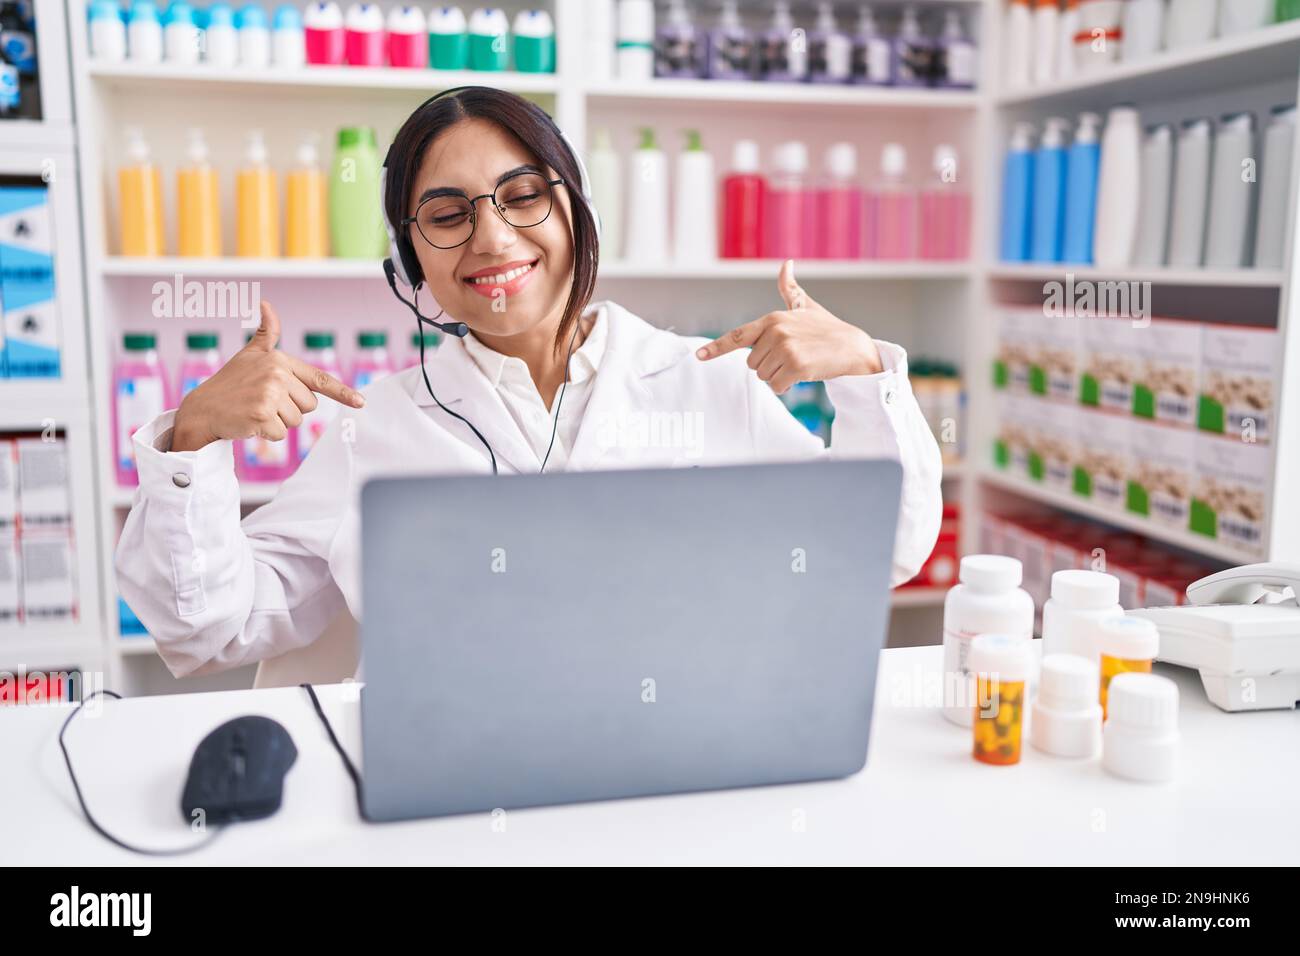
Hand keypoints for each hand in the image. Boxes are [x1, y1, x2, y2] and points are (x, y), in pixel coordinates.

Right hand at [171, 301, 364, 452]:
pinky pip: (280, 434)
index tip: (361, 402)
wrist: (202, 407)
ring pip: (296, 422)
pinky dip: (266, 434)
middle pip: (309, 407)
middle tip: (264, 401)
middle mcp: (277, 374)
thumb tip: (266, 304)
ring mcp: (270, 394)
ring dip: (277, 422)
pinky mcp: (262, 415)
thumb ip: (266, 333)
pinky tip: (249, 422)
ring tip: (255, 410)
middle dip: (290, 409)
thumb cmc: (230, 382)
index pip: (319, 379)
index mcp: (279, 360)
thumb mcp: (250, 354)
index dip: (343, 392)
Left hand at [694, 260, 882, 394]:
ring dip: (778, 376)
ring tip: (799, 363)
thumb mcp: (806, 306)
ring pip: (763, 377)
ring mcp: (786, 349)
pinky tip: (802, 375)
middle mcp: (776, 332)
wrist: (853, 348)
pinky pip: (776, 387)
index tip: (699, 355)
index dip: (716, 347)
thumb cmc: (827, 328)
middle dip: (769, 365)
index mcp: (772, 319)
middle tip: (791, 356)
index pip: (738, 335)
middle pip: (752, 364)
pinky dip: (786, 387)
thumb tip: (786, 263)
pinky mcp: (797, 366)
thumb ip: (790, 289)